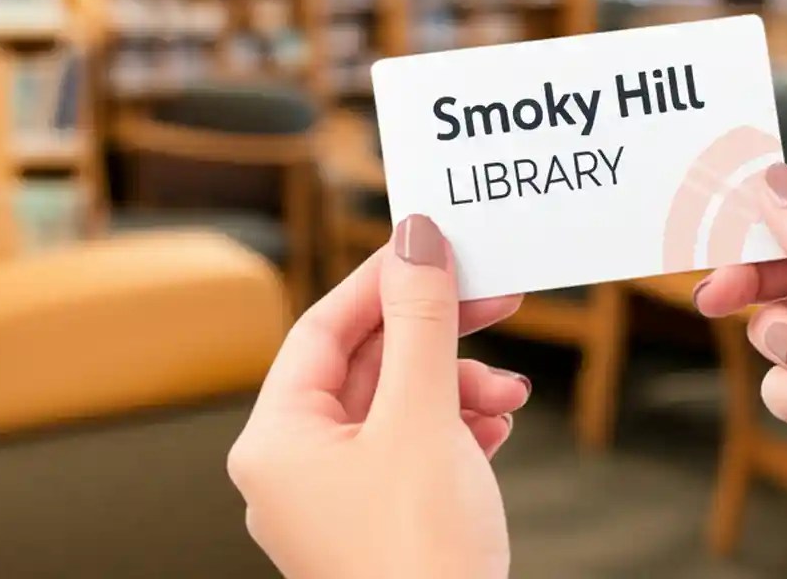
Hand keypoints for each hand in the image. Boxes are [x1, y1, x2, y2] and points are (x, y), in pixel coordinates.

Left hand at [228, 215, 526, 578]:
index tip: (436, 244)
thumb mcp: (423, 417)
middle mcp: (295, 467)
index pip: (325, 328)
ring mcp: (337, 499)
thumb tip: (415, 239)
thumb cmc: (420, 553)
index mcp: (277, 440)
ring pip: (398, 408)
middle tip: (495, 299)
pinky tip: (495, 429)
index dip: (383, 279)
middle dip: (439, 339)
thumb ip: (421, 320)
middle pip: (368, 366)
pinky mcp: (379, 520)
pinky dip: (457, 429)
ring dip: (460, 389)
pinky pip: (414, 449)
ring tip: (509, 399)